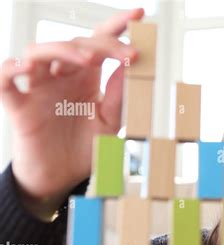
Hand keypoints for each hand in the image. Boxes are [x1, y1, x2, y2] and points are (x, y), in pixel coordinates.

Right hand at [0, 8, 143, 217]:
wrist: (63, 177)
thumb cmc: (85, 147)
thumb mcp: (110, 121)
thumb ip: (118, 95)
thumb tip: (130, 66)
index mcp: (85, 77)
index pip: (98, 43)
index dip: (116, 26)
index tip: (139, 15)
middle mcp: (61, 77)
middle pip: (75, 44)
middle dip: (103, 45)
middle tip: (128, 54)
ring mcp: (38, 88)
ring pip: (39, 52)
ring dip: (63, 50)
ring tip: (88, 59)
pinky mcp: (18, 105)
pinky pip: (5, 81)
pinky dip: (10, 69)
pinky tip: (24, 67)